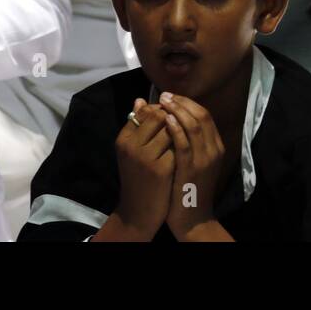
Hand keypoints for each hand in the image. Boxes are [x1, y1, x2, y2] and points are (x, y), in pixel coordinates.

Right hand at [112, 99, 174, 240]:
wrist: (139, 210)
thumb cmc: (137, 176)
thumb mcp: (131, 151)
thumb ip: (137, 125)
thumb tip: (140, 99)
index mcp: (123, 139)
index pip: (146, 111)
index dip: (161, 110)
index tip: (168, 117)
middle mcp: (132, 146)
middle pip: (160, 116)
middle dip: (173, 117)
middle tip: (178, 126)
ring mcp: (146, 158)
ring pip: (172, 129)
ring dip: (181, 130)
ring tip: (183, 138)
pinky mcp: (162, 169)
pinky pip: (180, 146)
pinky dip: (185, 146)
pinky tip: (187, 151)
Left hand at [160, 93, 225, 240]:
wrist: (192, 218)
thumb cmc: (189, 188)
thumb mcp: (194, 162)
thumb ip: (189, 141)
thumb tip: (176, 118)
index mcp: (216, 147)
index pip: (205, 116)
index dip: (188, 103)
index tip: (172, 96)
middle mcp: (214, 150)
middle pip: (201, 116)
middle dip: (182, 102)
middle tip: (166, 95)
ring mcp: (204, 160)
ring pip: (193, 126)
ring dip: (177, 110)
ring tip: (163, 102)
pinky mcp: (191, 169)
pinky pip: (184, 143)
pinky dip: (175, 129)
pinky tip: (165, 120)